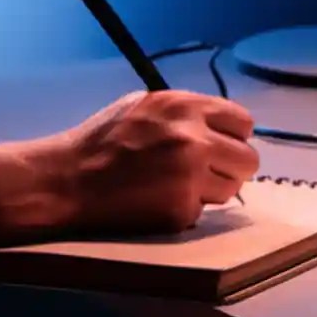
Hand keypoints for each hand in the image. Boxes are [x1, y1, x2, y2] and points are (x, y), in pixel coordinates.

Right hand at [58, 90, 259, 235]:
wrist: (67, 180)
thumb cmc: (104, 140)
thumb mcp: (145, 106)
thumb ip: (188, 112)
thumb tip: (225, 125)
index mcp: (186, 107)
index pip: (243, 122)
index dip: (234, 136)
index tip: (223, 145)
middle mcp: (194, 139)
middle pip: (248, 159)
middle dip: (232, 167)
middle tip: (209, 171)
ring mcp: (190, 176)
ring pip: (232, 188)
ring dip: (212, 190)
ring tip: (178, 185)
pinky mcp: (181, 209)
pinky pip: (204, 210)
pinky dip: (187, 208)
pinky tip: (160, 200)